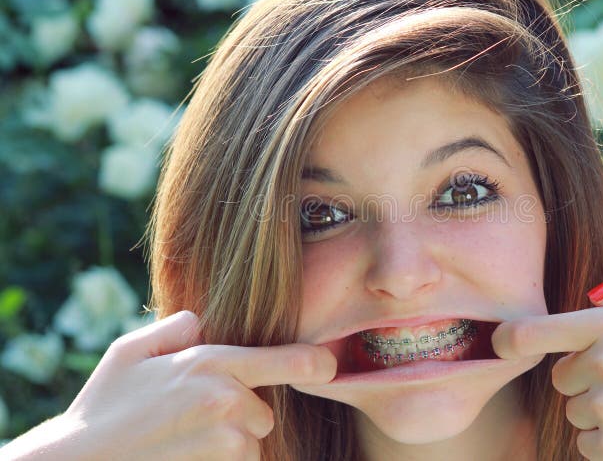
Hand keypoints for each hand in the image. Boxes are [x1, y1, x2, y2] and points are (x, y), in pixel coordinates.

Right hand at [2, 310, 335, 460]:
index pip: (281, 361)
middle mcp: (225, 401)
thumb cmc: (103, 407)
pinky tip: (184, 455)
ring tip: (183, 439)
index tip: (329, 366)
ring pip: (251, 443)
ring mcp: (224, 441)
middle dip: (242, 415)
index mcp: (209, 364)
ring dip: (229, 443)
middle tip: (195, 417)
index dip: (311, 363)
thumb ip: (177, 328)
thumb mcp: (130, 351)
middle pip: (264, 412)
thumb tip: (204, 324)